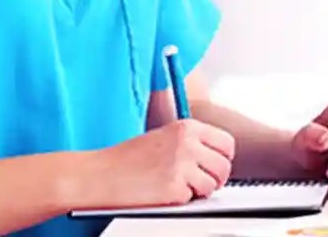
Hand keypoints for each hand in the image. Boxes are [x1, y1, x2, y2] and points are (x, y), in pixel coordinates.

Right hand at [87, 118, 236, 207]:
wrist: (100, 174)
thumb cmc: (126, 159)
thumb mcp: (162, 138)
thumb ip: (189, 142)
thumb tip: (216, 157)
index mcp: (186, 127)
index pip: (226, 143)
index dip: (223, 158)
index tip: (215, 165)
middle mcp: (187, 143)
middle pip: (224, 166)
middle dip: (216, 179)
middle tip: (201, 183)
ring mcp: (182, 165)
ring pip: (212, 185)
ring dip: (200, 191)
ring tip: (179, 187)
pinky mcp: (174, 188)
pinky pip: (193, 199)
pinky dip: (182, 200)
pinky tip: (164, 193)